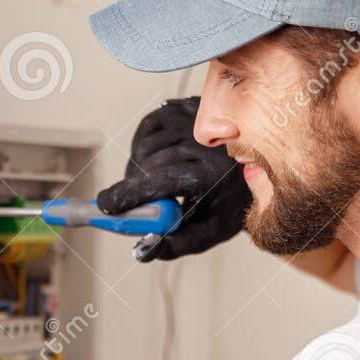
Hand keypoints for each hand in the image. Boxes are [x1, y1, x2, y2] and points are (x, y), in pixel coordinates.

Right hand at [97, 96, 249, 261]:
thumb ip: (173, 245)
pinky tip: (155, 160)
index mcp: (211, 176)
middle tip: (129, 204)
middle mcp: (205, 144)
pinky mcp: (189, 108)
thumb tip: (140, 251)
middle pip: (147, 164)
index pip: (160, 182)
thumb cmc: (226, 208)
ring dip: (136, 169)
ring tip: (149, 185)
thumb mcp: (205, 234)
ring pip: (145, 146)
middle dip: (131, 188)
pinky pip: (149, 126)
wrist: (255, 172)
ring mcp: (197, 122)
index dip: (128, 195)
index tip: (104, 206)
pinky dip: (142, 146)